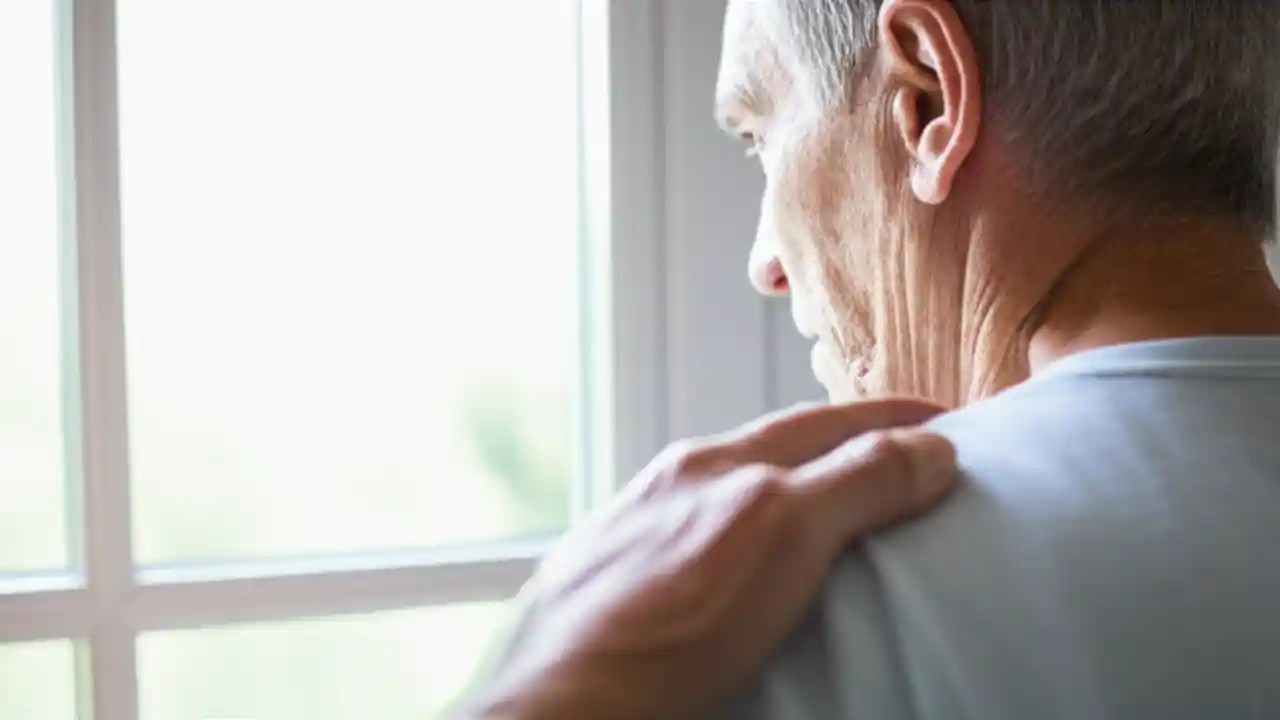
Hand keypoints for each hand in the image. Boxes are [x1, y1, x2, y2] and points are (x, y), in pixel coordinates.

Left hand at [462, 399, 956, 718]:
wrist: (559, 700)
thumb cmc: (665, 626)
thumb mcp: (781, 536)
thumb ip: (855, 483)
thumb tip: (929, 447)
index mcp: (710, 465)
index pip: (822, 421)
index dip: (888, 416)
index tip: (942, 417)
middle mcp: (669, 487)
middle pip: (771, 450)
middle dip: (839, 445)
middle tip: (899, 455)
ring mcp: (637, 532)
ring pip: (728, 494)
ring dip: (787, 491)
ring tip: (827, 510)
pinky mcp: (617, 584)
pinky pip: (695, 543)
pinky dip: (740, 539)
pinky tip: (739, 571)